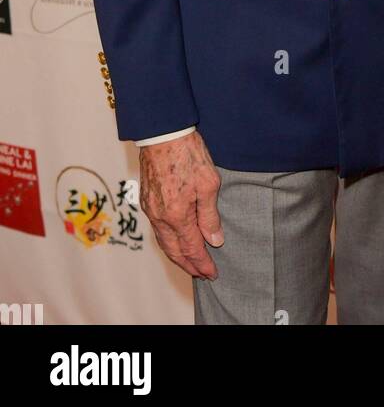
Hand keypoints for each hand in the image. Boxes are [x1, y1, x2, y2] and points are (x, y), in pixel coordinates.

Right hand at [140, 130, 222, 279]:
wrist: (163, 133)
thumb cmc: (188, 154)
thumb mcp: (209, 183)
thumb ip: (210, 215)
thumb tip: (214, 240)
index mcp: (177, 215)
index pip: (192, 248)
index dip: (202, 263)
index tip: (212, 273)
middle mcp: (160, 217)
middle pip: (174, 251)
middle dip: (188, 265)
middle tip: (202, 274)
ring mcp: (150, 209)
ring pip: (163, 241)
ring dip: (177, 255)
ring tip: (190, 262)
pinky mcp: (146, 199)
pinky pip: (157, 229)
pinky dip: (168, 240)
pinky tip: (176, 239)